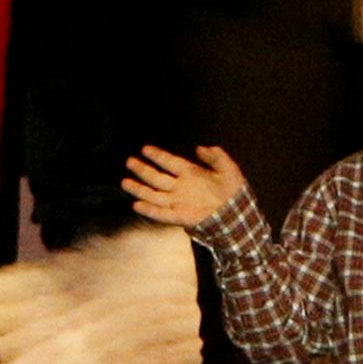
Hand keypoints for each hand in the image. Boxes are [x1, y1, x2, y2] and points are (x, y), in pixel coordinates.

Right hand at [121, 143, 248, 227]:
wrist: (237, 213)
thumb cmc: (233, 190)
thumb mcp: (227, 168)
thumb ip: (215, 156)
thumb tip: (199, 147)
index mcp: (190, 173)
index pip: (169, 162)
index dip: (158, 155)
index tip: (145, 149)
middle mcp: (180, 187)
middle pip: (156, 177)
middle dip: (143, 170)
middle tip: (129, 161)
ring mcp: (178, 202)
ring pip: (154, 195)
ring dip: (139, 189)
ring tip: (125, 182)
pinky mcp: (180, 216)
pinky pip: (161, 213)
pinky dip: (149, 210)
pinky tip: (137, 205)